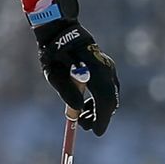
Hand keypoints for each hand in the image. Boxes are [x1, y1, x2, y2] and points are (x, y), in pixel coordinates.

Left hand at [30, 0, 119, 135]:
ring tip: (81, 115)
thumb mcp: (55, 75)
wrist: (62, 31)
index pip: (105, 101)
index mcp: (95, 72)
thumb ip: (67, 93)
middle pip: (110, 100)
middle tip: (84, 125)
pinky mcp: (106, 67)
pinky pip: (107, 88)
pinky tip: (86, 103)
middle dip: (100, 116)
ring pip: (109, 95)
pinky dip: (99, 99)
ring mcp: (108, 67)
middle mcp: (106, 70)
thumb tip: (77, 111)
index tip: (95, 132)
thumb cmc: (55, 53)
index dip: (102, 119)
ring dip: (98, 108)